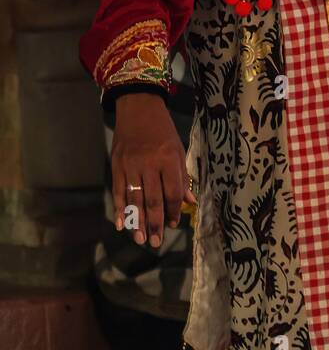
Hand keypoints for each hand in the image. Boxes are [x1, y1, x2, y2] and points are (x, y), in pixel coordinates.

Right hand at [111, 93, 194, 246]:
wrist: (138, 107)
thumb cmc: (163, 129)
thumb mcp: (178, 149)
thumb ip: (182, 177)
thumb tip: (191, 201)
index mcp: (168, 160)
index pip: (172, 193)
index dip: (174, 211)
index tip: (175, 224)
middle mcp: (149, 165)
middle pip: (152, 200)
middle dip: (155, 224)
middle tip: (157, 242)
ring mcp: (130, 166)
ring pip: (134, 200)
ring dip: (138, 222)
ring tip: (141, 239)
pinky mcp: (116, 165)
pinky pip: (119, 191)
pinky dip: (120, 209)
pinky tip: (122, 224)